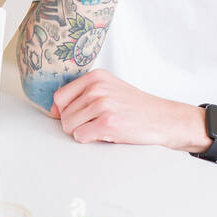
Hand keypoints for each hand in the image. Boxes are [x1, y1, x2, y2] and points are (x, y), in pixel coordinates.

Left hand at [49, 69, 210, 150]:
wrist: (162, 118)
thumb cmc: (135, 106)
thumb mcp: (109, 88)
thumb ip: (83, 93)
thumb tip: (54, 109)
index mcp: (95, 77)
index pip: (59, 97)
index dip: (64, 111)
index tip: (78, 116)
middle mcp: (97, 88)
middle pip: (63, 115)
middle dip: (76, 124)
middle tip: (96, 123)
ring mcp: (102, 105)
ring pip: (69, 126)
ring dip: (83, 132)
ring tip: (101, 127)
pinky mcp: (107, 123)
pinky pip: (80, 137)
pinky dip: (90, 140)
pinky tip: (106, 133)